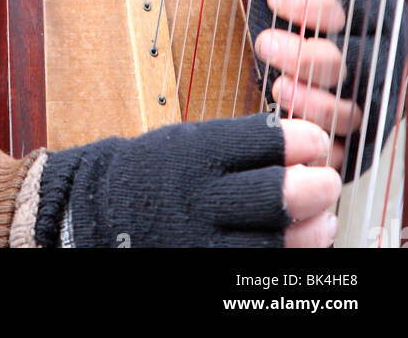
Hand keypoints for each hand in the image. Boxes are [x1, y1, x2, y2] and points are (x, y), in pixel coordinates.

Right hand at [36, 111, 339, 247]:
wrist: (92, 218)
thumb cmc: (145, 175)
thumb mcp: (181, 143)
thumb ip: (234, 146)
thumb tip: (298, 149)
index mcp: (193, 155)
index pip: (263, 142)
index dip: (300, 141)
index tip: (314, 141)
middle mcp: (197, 200)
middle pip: (275, 196)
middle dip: (313, 187)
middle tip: (326, 180)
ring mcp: (199, 243)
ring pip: (274, 244)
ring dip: (310, 233)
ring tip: (324, 222)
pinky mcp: (201, 272)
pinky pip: (253, 276)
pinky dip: (282, 263)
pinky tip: (294, 250)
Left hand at [243, 0, 360, 169]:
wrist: (358, 23)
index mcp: (371, 8)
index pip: (348, 10)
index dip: (312, 6)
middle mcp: (381, 56)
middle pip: (352, 63)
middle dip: (308, 57)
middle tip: (264, 44)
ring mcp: (375, 97)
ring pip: (353, 112)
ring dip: (315, 105)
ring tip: (277, 88)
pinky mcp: (364, 133)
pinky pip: (350, 151)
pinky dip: (325, 151)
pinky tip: (291, 135)